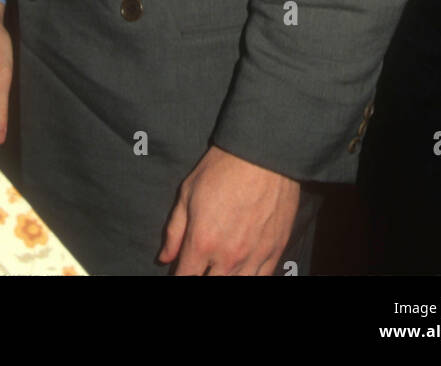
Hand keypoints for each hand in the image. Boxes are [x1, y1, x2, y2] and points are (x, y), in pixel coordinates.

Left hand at [158, 144, 299, 275]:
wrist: (263, 154)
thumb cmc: (222, 168)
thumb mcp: (187, 193)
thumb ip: (174, 230)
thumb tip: (165, 257)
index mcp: (202, 242)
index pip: (184, 278)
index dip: (179, 276)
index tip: (180, 270)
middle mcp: (227, 257)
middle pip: (210, 285)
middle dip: (201, 277)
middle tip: (200, 266)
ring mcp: (253, 257)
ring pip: (236, 285)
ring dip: (224, 278)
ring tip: (219, 269)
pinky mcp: (275, 251)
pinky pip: (262, 280)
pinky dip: (249, 277)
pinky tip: (241, 271)